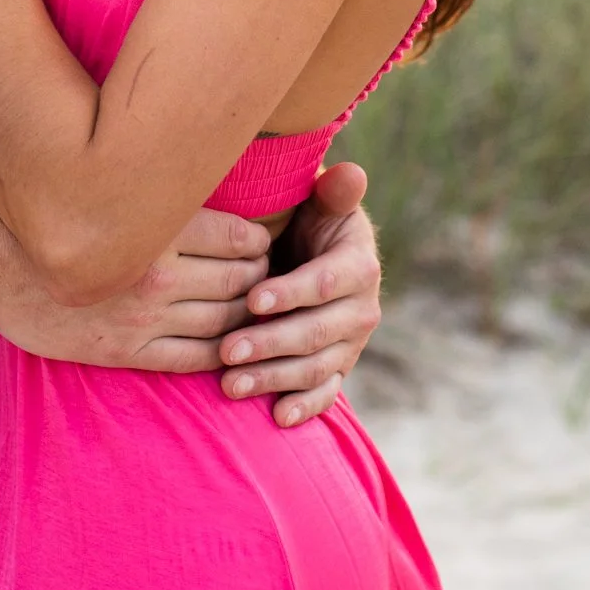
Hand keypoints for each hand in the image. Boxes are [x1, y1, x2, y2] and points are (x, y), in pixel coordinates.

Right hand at [0, 204, 270, 370]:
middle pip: (237, 280)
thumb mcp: (108, 195)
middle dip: (261, 279)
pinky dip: (221, 354)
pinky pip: (191, 357)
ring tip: (253, 308)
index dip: (258, 241)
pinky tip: (230, 346)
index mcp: (155, 230)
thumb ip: (158, 199)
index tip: (260, 242)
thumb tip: (206, 186)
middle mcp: (155, 275)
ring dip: (247, 315)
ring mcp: (142, 318)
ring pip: (222, 321)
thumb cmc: (52, 219)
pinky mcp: (125, 351)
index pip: (237, 237)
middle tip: (266, 276)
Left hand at [216, 162, 381, 427]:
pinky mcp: (338, 367)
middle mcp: (362, 308)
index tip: (253, 299)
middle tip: (227, 351)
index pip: (325, 283)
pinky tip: (277, 416)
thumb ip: (333, 193)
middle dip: (271, 344)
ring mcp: (351, 343)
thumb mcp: (320, 202)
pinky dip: (305, 406)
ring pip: (315, 367)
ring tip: (230, 384)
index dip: (291, 293)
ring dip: (274, 378)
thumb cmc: (308, 220)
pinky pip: (326, 392)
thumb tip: (351, 173)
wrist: (314, 253)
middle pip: (317, 332)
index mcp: (358, 265)